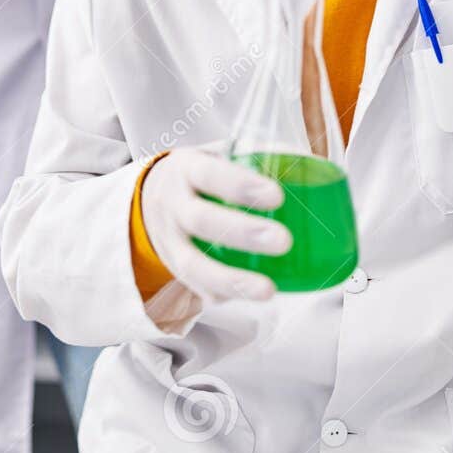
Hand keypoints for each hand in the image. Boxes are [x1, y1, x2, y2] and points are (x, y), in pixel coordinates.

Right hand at [140, 148, 290, 301]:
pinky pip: (195, 287)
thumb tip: (305, 163)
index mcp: (185, 169)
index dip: (241, 186)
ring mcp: (167, 240)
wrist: (146, 197)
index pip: (209, 174)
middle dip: (243, 233)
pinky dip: (223, 294)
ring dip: (232, 280)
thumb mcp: (212, 156)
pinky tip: (248, 296)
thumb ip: (251, 158)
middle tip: (283, 241)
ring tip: (267, 290)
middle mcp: (171, 204)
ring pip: (192, 264)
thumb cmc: (195, 177)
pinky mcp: (172, 268)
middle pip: (201, 220)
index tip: (277, 196)